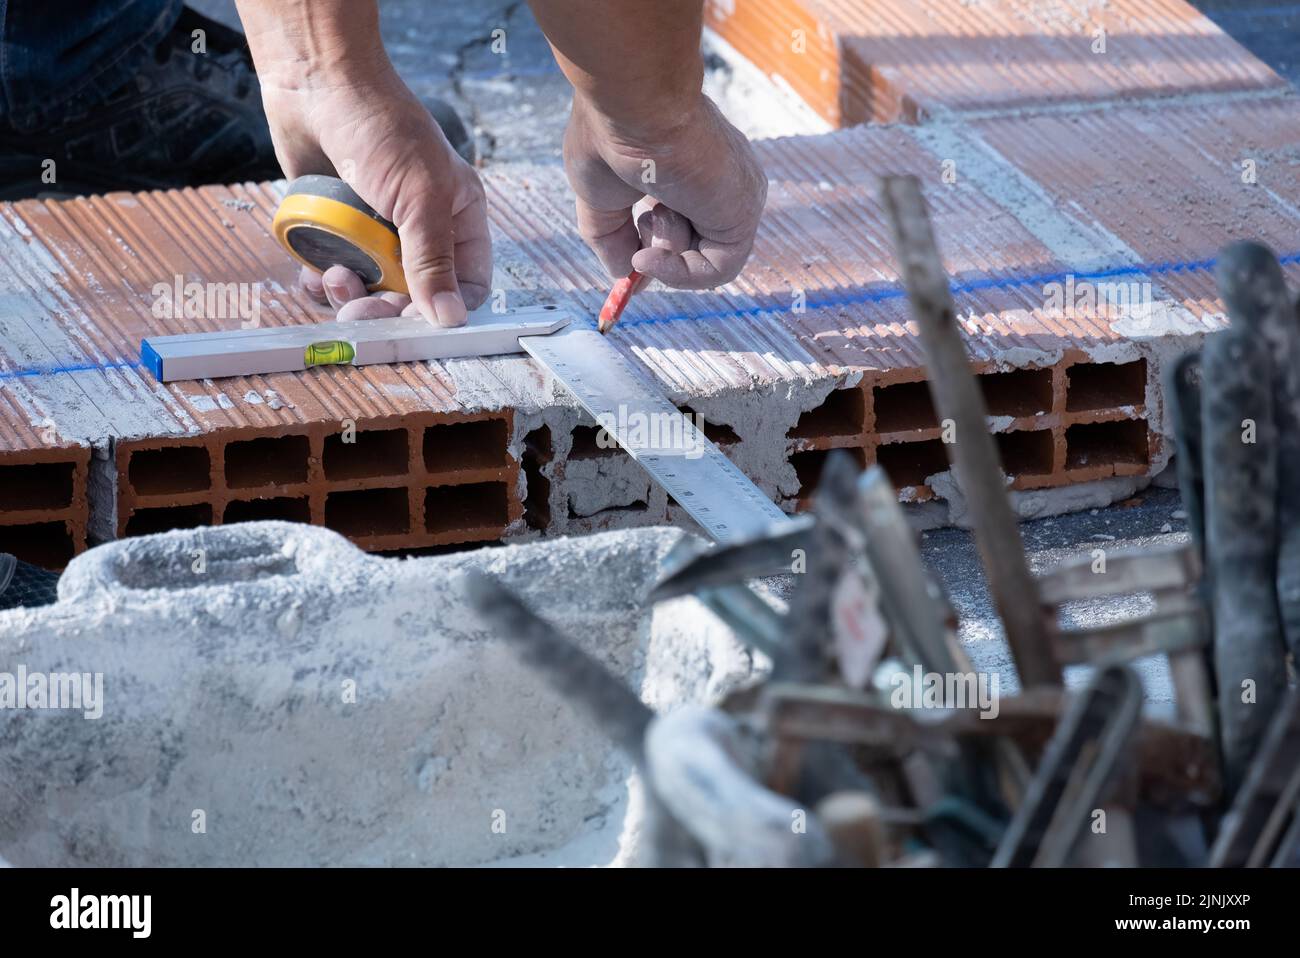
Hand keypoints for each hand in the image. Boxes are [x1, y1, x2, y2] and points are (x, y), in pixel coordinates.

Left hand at [260, 71, 489, 325]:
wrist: (315, 84)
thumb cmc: (380, 127)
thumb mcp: (418, 198)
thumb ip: (433, 261)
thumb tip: (450, 318)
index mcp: (457, 218)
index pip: (468, 283)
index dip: (445, 310)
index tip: (414, 324)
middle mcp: (420, 229)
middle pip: (414, 297)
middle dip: (385, 307)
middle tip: (358, 309)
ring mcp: (376, 231)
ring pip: (371, 290)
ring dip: (349, 295)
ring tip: (332, 275)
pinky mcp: (337, 229)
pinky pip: (333, 273)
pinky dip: (320, 281)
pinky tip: (311, 272)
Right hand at [563, 92, 766, 289]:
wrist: (632, 105)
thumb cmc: (610, 134)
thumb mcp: (600, 198)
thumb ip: (613, 240)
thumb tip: (625, 276)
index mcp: (693, 168)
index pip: (687, 223)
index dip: (656, 248)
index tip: (630, 258)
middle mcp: (721, 183)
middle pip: (696, 244)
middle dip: (657, 246)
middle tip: (640, 223)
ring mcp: (736, 197)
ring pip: (706, 258)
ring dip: (664, 250)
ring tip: (651, 212)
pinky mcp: (743, 214)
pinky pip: (717, 271)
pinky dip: (678, 274)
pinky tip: (647, 256)